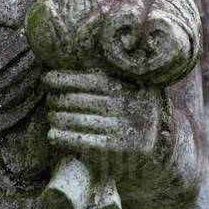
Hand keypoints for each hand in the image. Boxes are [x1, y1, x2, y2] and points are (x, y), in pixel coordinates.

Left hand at [43, 71, 166, 175]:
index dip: (67, 78)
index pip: (93, 81)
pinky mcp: (118, 150)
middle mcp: (129, 107)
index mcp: (131, 88)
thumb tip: (76, 57)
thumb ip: (115, 78)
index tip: (47, 77)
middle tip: (48, 98)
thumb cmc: (138, 114)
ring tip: (50, 114)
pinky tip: (52, 135)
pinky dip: (65, 138)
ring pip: (81, 120)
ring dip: (59, 117)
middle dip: (60, 98)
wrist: (161, 148)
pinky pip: (85, 142)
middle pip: (84, 100)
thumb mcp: (136, 90)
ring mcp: (124, 129)